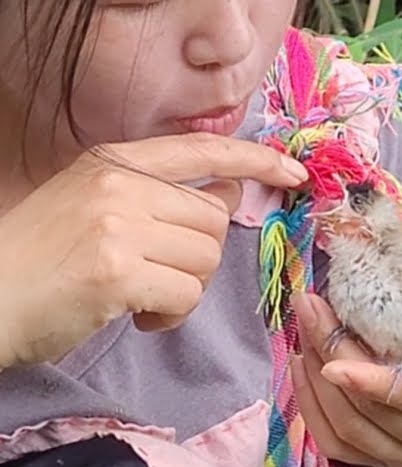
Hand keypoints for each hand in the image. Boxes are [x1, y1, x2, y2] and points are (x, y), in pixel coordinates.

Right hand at [0, 133, 309, 369]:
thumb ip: (160, 194)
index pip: (202, 150)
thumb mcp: (94, 205)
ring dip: (184, 288)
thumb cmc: (41, 260)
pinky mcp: (119, 273)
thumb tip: (230, 189)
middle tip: (155, 274)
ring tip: (139, 296)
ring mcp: (119, 227)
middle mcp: (120, 186)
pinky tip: (135, 316)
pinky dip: (170, 317)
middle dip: (198, 256)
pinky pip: (187, 295)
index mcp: (114, 163)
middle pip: (214, 220)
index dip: (255, 160)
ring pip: (206, 259)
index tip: (294, 171)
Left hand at [292, 294, 401, 466]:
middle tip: (313, 309)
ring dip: (316, 381)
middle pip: (373, 410)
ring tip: (307, 328)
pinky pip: (338, 445)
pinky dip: (312, 408)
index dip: (376, 383)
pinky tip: (303, 368)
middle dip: (334, 356)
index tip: (334, 360)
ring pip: (348, 429)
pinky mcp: (385, 465)